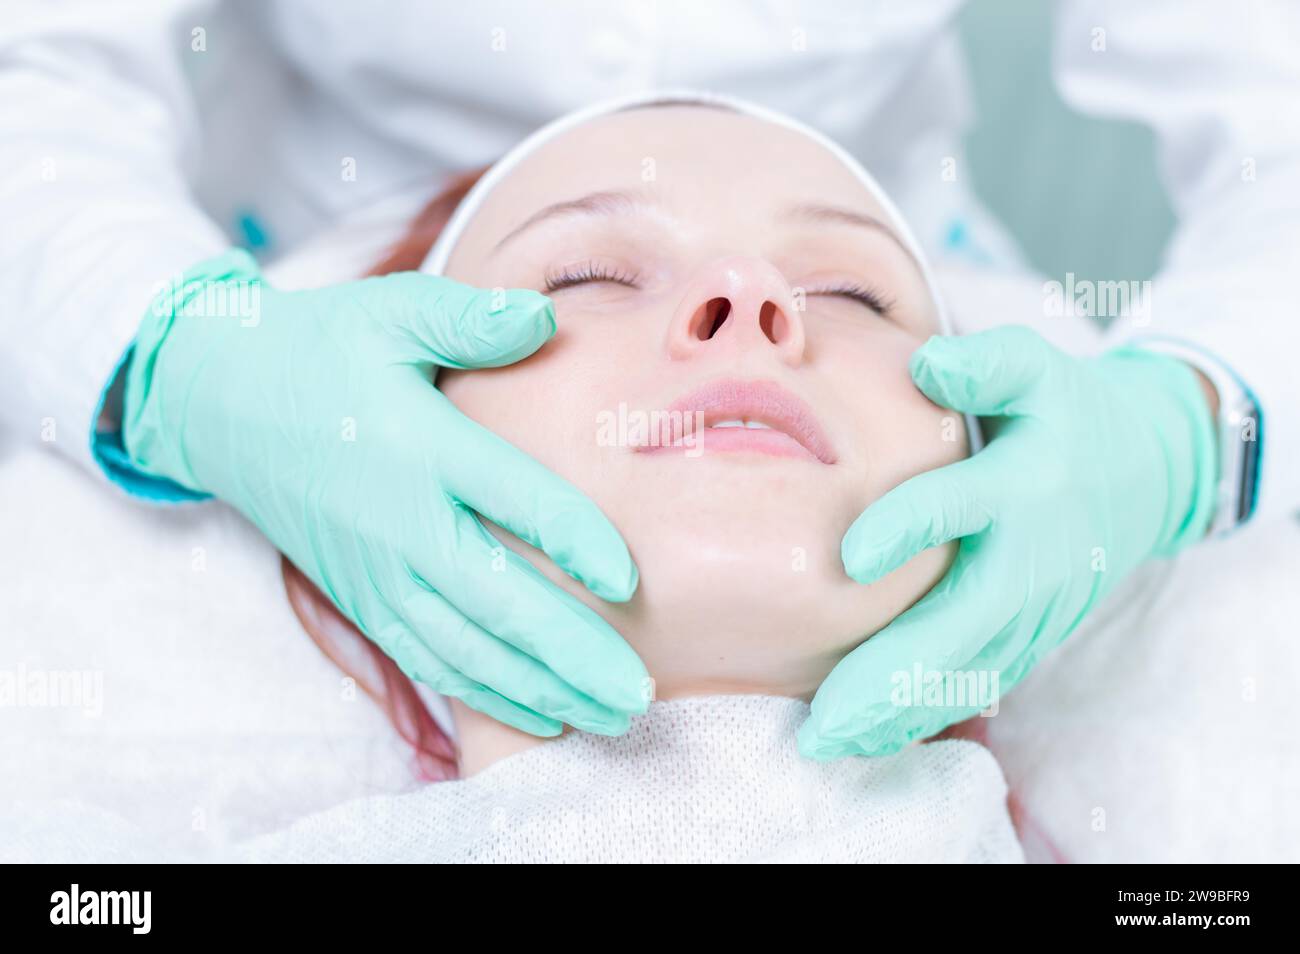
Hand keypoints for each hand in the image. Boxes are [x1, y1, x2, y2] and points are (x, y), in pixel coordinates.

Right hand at [124, 249, 648, 736]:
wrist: (219, 402)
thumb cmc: (319, 350)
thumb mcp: (389, 312)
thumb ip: (468, 321)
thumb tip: (544, 319)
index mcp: (418, 448)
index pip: (511, 501)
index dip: (574, 542)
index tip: (629, 582)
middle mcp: (399, 523)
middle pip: (497, 603)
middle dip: (572, 655)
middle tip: (638, 696)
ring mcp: (377, 571)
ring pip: (467, 650)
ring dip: (541, 690)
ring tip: (608, 717)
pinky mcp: (362, 597)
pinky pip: (428, 661)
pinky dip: (485, 695)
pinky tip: (541, 716)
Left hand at [800, 325, 1217, 757]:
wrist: (1145, 470)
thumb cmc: (1065, 413)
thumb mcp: (1036, 369)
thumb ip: (985, 364)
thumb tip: (926, 364)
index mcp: (1025, 482)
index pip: (962, 503)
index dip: (910, 526)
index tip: (851, 554)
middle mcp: (1034, 557)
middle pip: (962, 625)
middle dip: (891, 674)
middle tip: (824, 718)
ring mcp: (1039, 606)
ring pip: (968, 671)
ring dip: (899, 711)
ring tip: (829, 741)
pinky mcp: (1034, 633)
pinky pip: (980, 683)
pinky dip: (928, 713)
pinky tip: (872, 737)